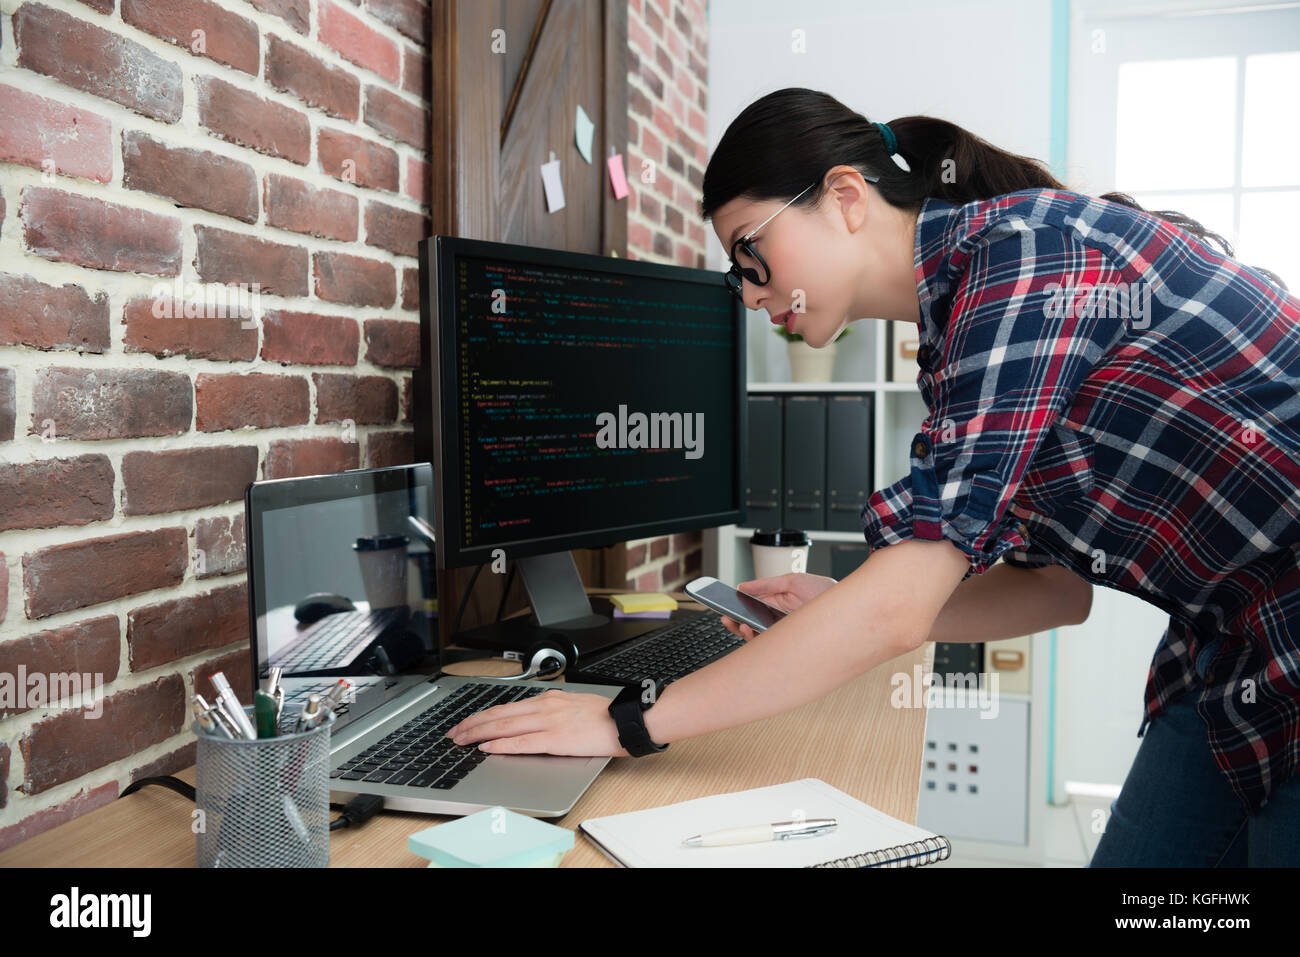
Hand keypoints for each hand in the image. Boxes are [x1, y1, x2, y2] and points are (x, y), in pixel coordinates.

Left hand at [445, 689, 631, 756]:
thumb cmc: (604, 717)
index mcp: (549, 700)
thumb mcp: (573, 706)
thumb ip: (551, 711)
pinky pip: (522, 742)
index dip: (482, 715)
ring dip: (479, 734)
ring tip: (462, 740)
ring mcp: (550, 722)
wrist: (626, 720)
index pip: (507, 707)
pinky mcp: (557, 739)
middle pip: (499, 714)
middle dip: (472, 724)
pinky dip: (502, 745)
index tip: (466, 723)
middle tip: (454, 733)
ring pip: (505, 726)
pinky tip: (488, 748)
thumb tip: (532, 721)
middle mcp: (545, 707)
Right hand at [718, 572, 837, 640]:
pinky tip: (751, 630)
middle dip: (735, 622)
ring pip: (757, 637)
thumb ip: (766, 583)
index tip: (724, 605)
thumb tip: (743, 586)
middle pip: (750, 624)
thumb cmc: (824, 591)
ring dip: (743, 631)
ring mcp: (784, 634)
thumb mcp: (792, 581)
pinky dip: (756, 640)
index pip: (751, 608)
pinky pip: (768, 647)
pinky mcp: (790, 645)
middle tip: (726, 617)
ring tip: (739, 623)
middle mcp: (778, 621)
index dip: (737, 608)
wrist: (847, 605)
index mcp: (777, 604)